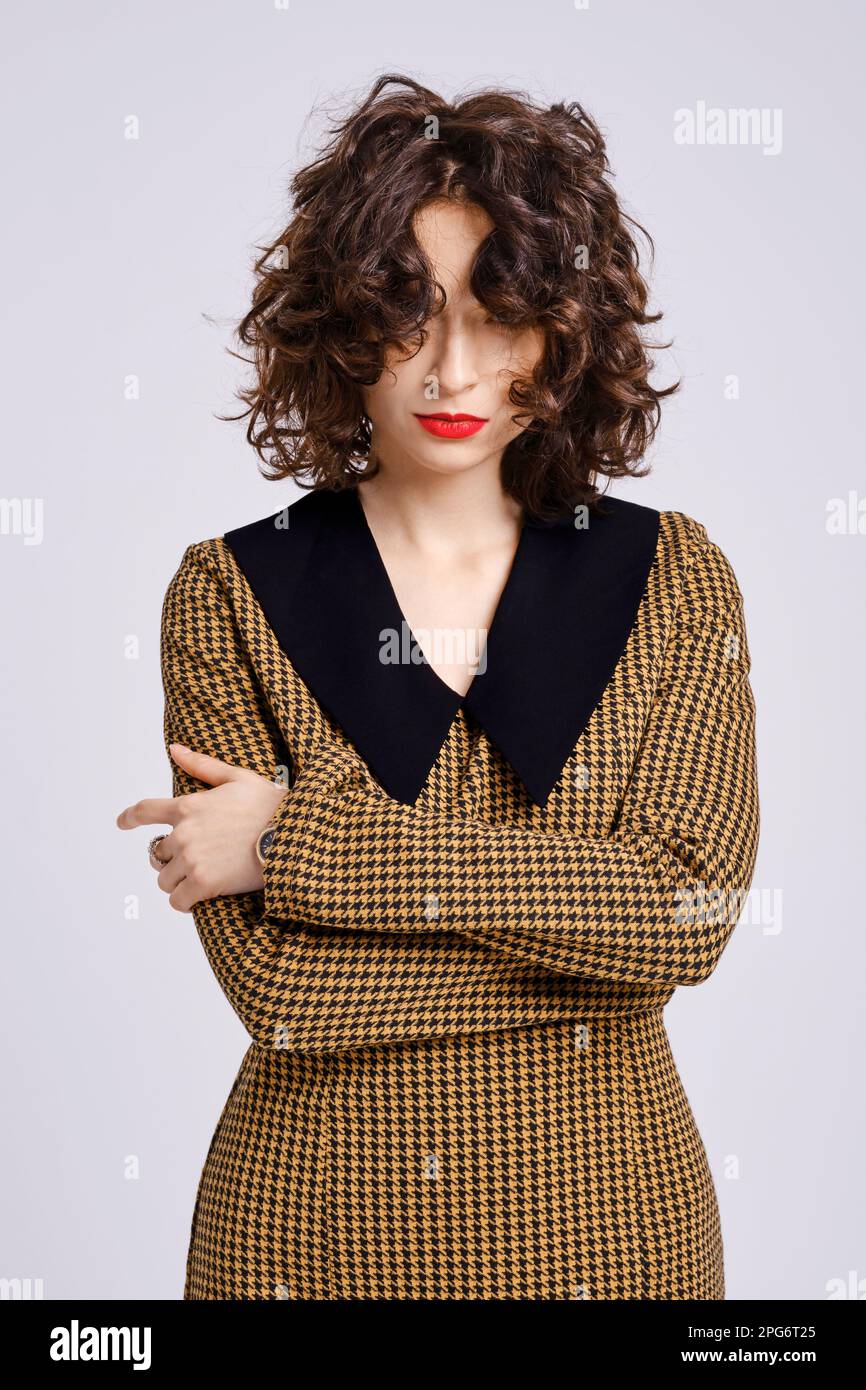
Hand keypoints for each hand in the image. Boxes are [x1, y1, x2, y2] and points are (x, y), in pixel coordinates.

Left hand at [116, 743, 287, 911]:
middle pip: (157, 852)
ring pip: (164, 878)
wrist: (291, 836)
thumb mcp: (238, 777)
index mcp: (188, 806)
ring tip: (199, 879)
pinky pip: (177, 900)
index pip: (145, 811)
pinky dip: (184, 901)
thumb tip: (174, 749)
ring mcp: (191, 860)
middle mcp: (183, 834)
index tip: (122, 823)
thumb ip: (201, 765)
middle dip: (172, 857)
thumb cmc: (270, 805)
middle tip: (197, 859)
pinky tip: (196, 898)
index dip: (129, 817)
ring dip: (177, 880)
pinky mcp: (203, 885)